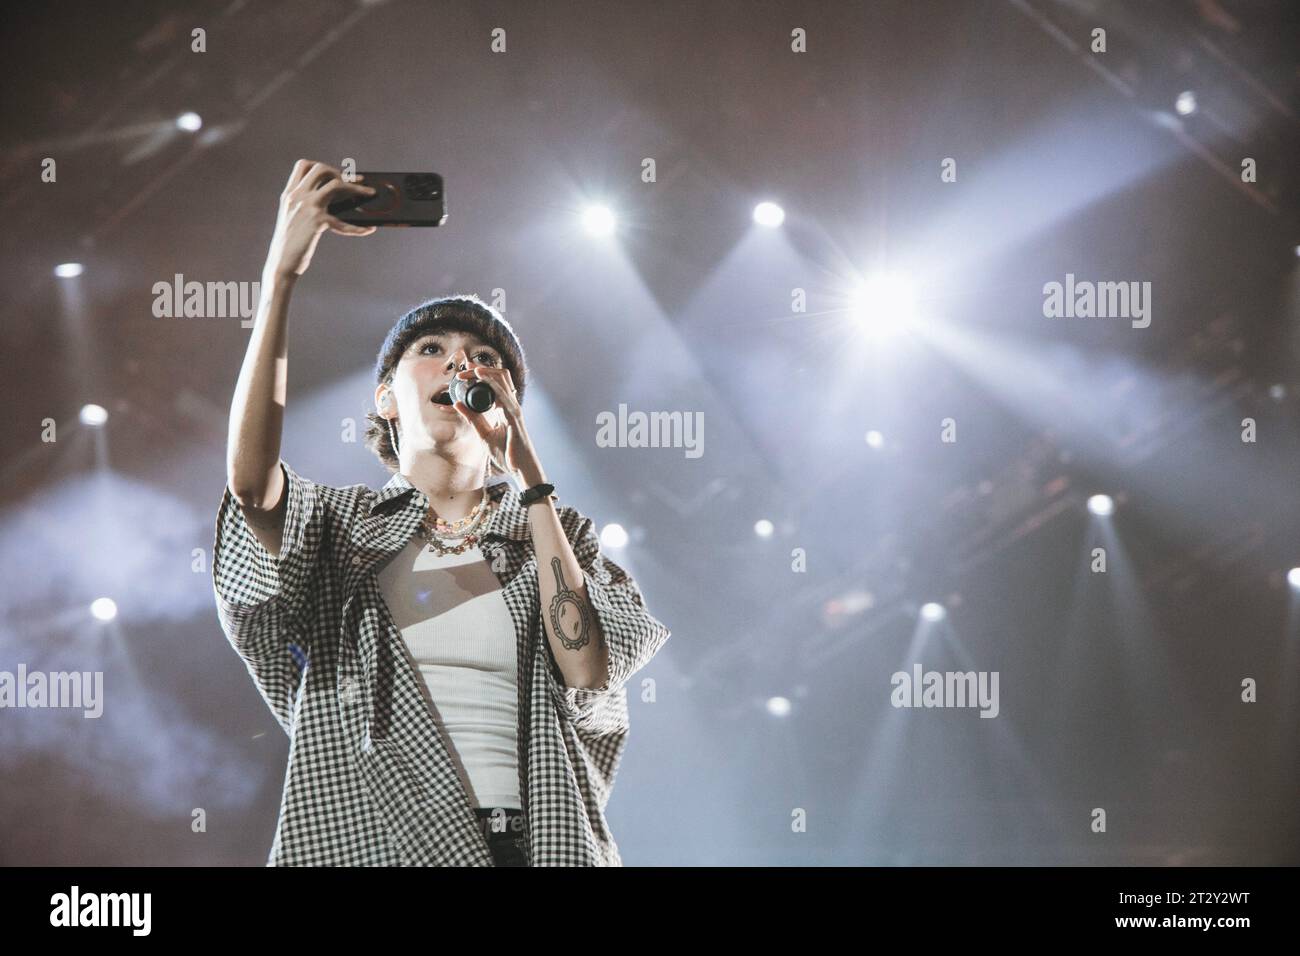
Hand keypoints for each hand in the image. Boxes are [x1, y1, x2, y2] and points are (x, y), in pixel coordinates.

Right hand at [264, 159, 376, 280]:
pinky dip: (358, 227)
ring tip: (369, 193)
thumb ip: (305, 206)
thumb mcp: (293, 219)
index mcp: (289, 194)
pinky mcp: (317, 221)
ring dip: (356, 188)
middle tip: (354, 182)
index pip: (303, 165)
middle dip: (340, 173)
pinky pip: (344, 221)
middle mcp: (297, 196)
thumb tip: (336, 201)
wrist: (281, 263)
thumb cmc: (290, 244)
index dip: (321, 165)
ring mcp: (307, 206)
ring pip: (336, 184)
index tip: (335, 174)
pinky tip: (369, 230)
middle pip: (321, 169)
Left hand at [449, 349, 545, 484]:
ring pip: (503, 381)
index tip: (464, 373)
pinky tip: (482, 377)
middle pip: (500, 377)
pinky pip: (504, 394)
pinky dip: (492, 383)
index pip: (494, 385)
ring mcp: (514, 410)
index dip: (480, 375)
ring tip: (470, 368)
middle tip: (465, 368)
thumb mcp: (484, 435)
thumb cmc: (507, 454)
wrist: (521, 469)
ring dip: (486, 372)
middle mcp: (511, 406)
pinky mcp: (515, 417)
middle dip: (482, 369)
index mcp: (504, 409)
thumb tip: (457, 404)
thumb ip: (473, 419)